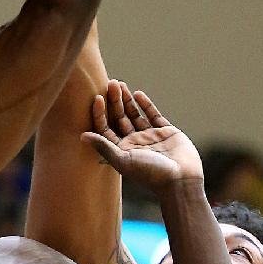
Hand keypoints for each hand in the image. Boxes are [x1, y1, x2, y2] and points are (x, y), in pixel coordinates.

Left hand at [83, 81, 203, 194]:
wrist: (181, 180)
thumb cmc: (150, 174)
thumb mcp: (123, 160)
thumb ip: (104, 146)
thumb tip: (81, 136)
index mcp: (121, 150)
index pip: (105, 128)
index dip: (99, 113)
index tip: (97, 98)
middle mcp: (134, 142)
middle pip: (119, 117)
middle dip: (113, 101)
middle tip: (110, 83)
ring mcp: (150, 136)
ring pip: (135, 114)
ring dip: (127, 100)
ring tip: (120, 83)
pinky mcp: (166, 132)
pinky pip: (153, 115)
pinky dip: (146, 105)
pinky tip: (138, 93)